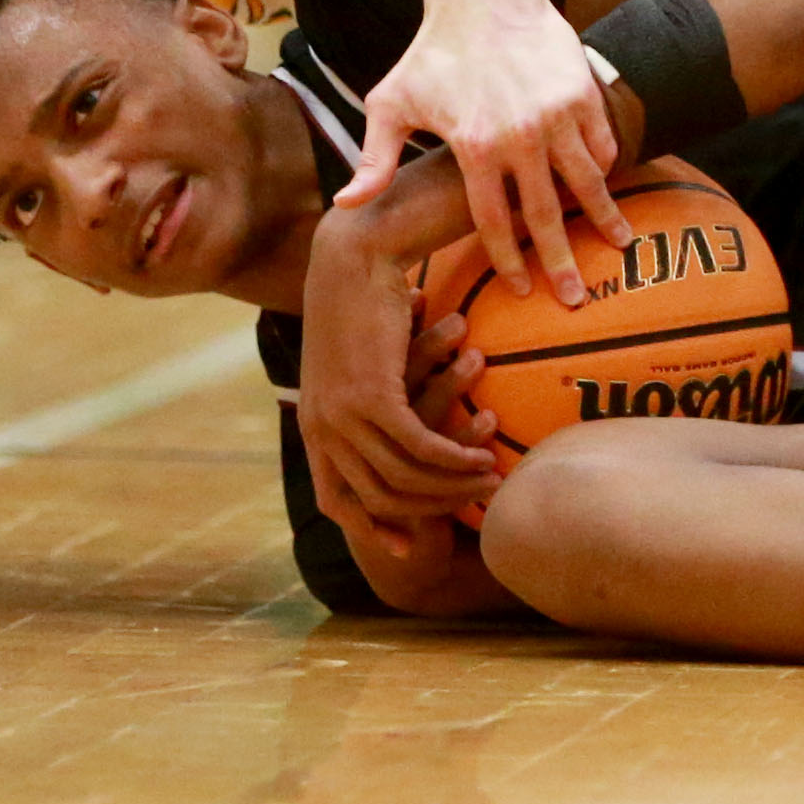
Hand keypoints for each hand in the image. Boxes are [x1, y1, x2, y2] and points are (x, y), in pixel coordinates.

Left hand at [334, 323, 496, 601]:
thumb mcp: (356, 364)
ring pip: (404, 478)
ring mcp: (344, 416)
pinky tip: (481, 454)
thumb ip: (366, 404)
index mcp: (313, 426)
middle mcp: (322, 428)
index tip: (409, 546)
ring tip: (490, 477)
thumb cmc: (362, 304)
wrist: (353, 257)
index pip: (333, 501)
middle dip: (431, 510)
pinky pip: (420, 447)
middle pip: (379, 499)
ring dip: (452, 486)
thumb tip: (394, 431)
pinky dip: (454, 459)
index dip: (371, 528)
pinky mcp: (372, 396)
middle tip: (475, 502)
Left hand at [339, 0, 630, 304]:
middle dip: (562, 263)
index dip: (508, 261)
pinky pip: (602, 142)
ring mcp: (557, 114)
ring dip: (604, 219)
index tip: (521, 291)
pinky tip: (606, 187)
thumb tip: (347, 204)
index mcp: (475, 147)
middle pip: (547, 216)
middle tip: (574, 300)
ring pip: (588, 181)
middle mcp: (521, 136)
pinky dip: (605, 168)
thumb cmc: (430, 51)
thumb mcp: (391, 102)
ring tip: (620, 247)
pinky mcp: (582, 92)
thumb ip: (374, 158)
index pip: (495, 222)